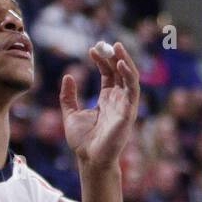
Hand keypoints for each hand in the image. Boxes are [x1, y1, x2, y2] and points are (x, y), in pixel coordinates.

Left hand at [60, 42, 139, 169]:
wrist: (88, 159)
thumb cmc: (82, 141)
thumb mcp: (71, 113)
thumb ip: (68, 96)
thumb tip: (68, 76)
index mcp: (107, 99)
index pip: (108, 73)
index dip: (102, 60)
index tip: (91, 48)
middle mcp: (118, 100)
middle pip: (120, 71)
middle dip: (114, 56)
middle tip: (105, 43)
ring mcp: (125, 105)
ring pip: (130, 77)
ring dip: (125, 60)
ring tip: (116, 47)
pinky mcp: (129, 111)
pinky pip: (132, 90)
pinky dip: (128, 75)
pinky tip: (120, 64)